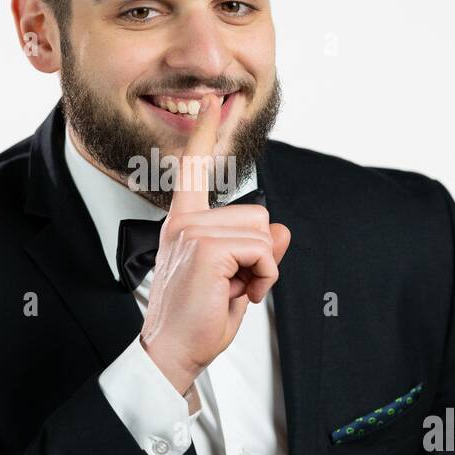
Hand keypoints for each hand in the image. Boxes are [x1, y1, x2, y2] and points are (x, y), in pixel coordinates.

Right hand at [139, 93, 291, 393]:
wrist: (171, 353)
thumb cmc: (196, 321)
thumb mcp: (236, 280)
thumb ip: (258, 251)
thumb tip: (283, 230)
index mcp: (183, 224)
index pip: (194, 170)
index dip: (208, 134)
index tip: (217, 101)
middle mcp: (184, 222)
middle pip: (256, 214)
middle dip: (260, 255)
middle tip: (234, 286)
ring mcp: (193, 232)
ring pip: (262, 233)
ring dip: (262, 269)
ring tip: (233, 292)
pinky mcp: (207, 246)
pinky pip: (262, 250)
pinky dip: (263, 276)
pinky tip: (237, 294)